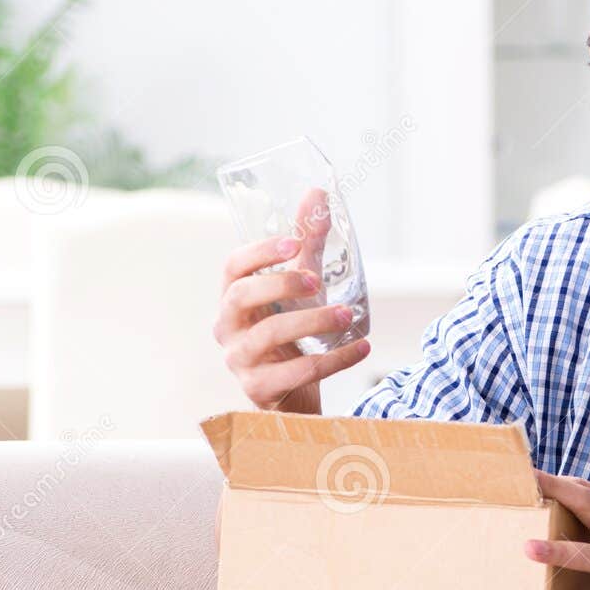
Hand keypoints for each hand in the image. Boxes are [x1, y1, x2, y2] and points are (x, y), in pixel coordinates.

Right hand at [212, 190, 370, 412]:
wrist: (295, 395)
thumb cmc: (292, 335)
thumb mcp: (300, 289)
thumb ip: (307, 245)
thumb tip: (317, 193)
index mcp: (234, 298)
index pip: (233, 266)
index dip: (260, 252)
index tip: (294, 243)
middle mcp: (228, 327)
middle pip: (241, 296)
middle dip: (281, 283)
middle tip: (317, 280)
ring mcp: (239, 360)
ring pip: (268, 334)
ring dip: (312, 321)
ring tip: (347, 315)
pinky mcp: (259, 390)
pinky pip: (296, 372)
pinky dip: (333, 359)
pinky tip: (361, 347)